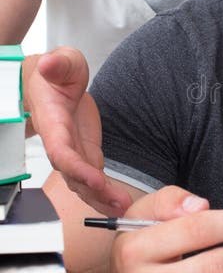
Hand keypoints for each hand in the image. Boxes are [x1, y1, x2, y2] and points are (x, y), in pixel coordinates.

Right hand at [24, 48, 131, 214]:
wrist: (54, 84)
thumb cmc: (57, 74)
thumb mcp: (62, 62)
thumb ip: (58, 64)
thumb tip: (48, 64)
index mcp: (52, 122)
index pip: (60, 151)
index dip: (76, 167)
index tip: (94, 179)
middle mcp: (60, 143)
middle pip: (73, 174)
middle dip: (93, 191)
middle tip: (117, 202)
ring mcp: (73, 152)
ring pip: (83, 183)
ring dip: (101, 198)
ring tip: (123, 209)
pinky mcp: (86, 155)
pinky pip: (93, 179)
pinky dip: (105, 193)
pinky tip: (121, 205)